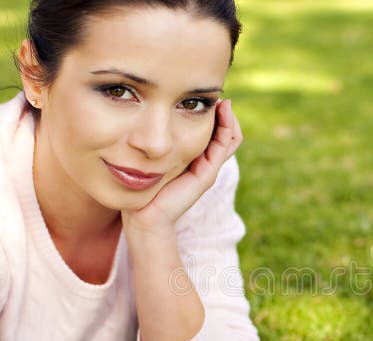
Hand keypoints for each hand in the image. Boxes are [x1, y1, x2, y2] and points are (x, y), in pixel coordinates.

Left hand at [121, 99, 242, 234]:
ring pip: (230, 138)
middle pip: (227, 134)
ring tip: (223, 101)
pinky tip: (220, 111)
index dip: (214, 113)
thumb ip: (156, 141)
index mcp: (195, 158)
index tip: (204, 95)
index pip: (215, 131)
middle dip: (225, 113)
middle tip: (218, 93)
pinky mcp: (207, 174)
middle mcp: (206, 163)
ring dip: (229, 118)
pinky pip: (224, 145)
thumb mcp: (150, 155)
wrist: (144, 215)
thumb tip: (147, 114)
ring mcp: (209, 168)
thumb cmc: (142, 186)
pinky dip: (226, 127)